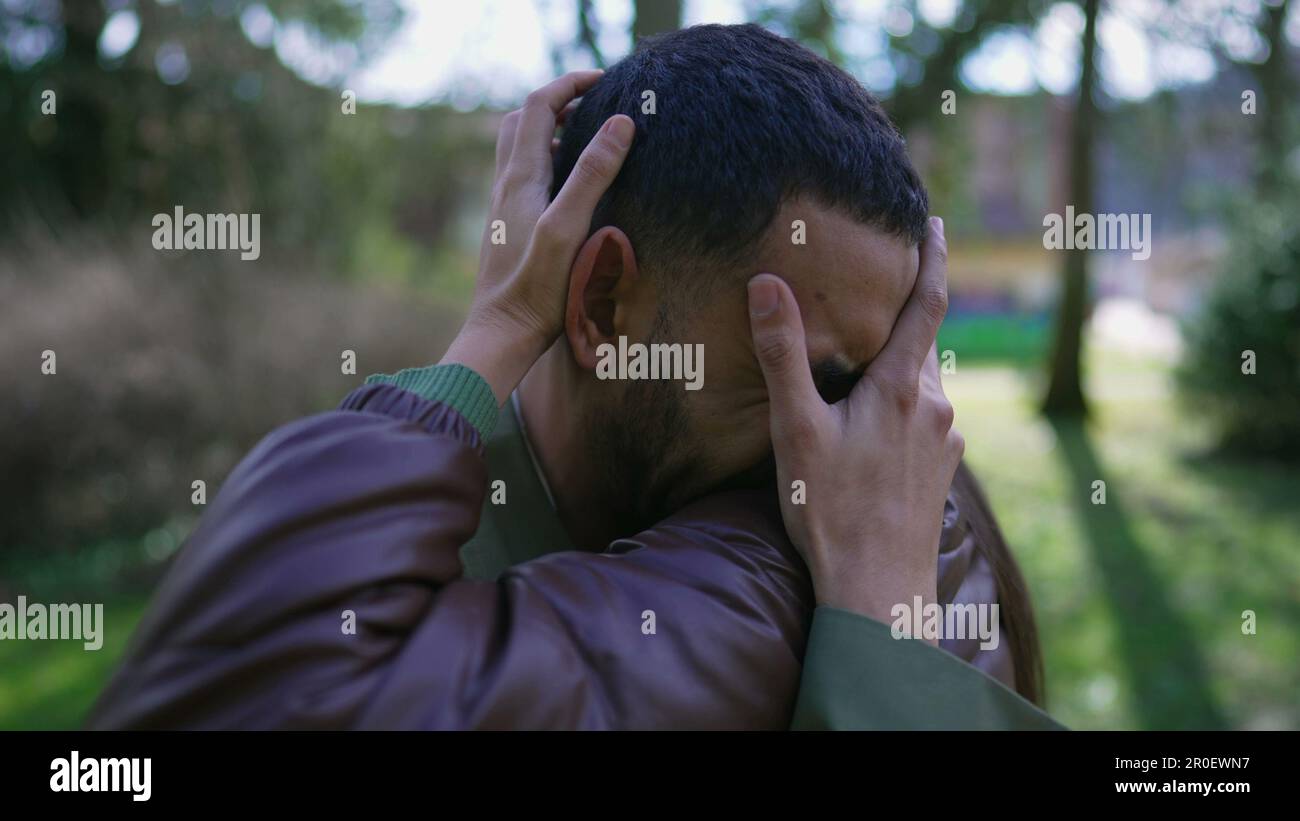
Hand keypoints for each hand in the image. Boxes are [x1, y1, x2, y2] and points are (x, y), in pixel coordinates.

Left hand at [442, 69, 634, 403]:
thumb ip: (592, 175)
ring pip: (521, 149)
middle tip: (597, 106)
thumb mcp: (569, 228)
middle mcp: (506, 187)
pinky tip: (573, 189)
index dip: (570, 83)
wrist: (502, 336)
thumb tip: (619, 122)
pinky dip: (549, 164)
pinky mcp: (509, 229)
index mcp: (520, 179)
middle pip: (523, 120)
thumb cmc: (537, 290)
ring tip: (590, 141)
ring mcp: (504, 208)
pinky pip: (526, 178)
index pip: (538, 105)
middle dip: (559, 102)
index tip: (605, 79)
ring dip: (552, 133)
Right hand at [746, 217, 962, 635]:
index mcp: (902, 389)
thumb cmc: (831, 512)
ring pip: (918, 389)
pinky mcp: (941, 473)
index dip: (932, 259)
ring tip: (855, 380)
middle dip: (896, 323)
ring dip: (892, 376)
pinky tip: (866, 437)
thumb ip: (782, 355)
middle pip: (918, 347)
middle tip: (869, 303)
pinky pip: (922, 423)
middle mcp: (936, 409)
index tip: (937, 223)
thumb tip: (768, 283)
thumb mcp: (795, 430)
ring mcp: (944, 444)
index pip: (927, 304)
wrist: (878, 594)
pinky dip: (897, 412)